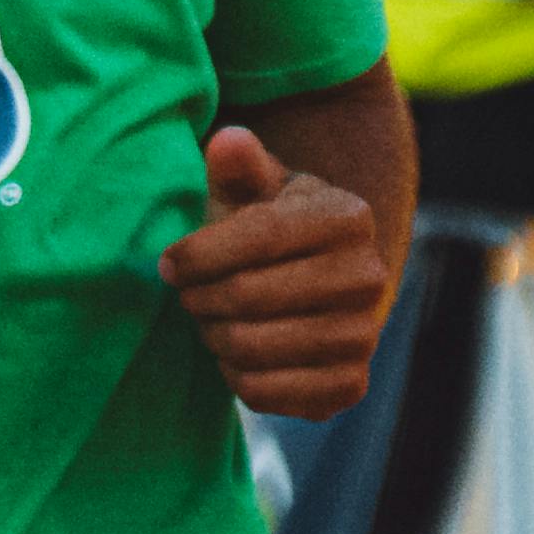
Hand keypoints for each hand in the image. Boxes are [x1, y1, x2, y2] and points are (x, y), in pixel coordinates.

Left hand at [157, 124, 395, 416]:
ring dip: (211, 334)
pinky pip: (263, 391)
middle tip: (185, 293)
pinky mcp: (349, 387)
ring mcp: (363, 337)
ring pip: (250, 347)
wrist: (315, 283)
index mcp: (347, 217)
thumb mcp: (254, 186)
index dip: (199, 254)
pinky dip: (232, 374)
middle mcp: (368, 278)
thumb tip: (228, 141)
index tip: (166, 263)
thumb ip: (237, 163)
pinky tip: (233, 350)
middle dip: (198, 296)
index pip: (259, 237)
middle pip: (248, 296)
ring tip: (208, 316)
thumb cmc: (268, 225)